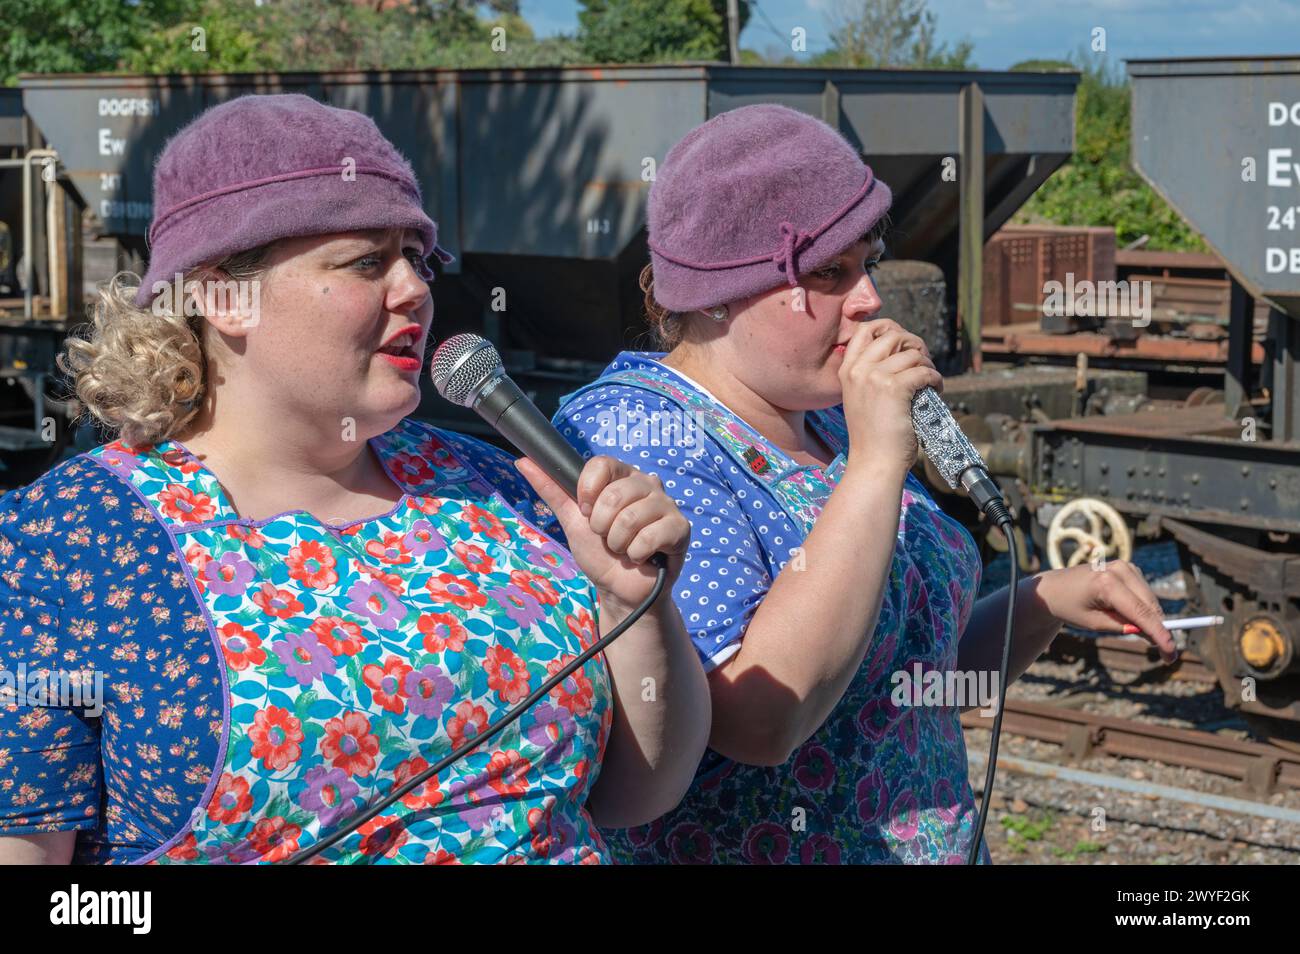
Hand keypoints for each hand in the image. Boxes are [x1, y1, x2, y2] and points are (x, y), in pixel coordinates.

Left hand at [514, 455, 689, 614]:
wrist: (618, 589)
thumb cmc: (598, 552)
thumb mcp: (571, 519)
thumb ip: (551, 489)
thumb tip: (522, 461)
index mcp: (622, 476)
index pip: (602, 464)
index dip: (588, 491)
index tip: (586, 512)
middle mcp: (647, 484)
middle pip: (614, 493)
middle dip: (601, 526)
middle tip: (607, 537)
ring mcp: (667, 504)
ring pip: (631, 517)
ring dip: (618, 543)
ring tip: (624, 548)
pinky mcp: (680, 528)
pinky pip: (651, 536)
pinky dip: (637, 553)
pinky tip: (641, 556)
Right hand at [838, 318, 942, 477]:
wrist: (874, 462)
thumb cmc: (873, 436)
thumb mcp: (862, 398)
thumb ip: (872, 374)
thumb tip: (903, 352)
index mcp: (847, 371)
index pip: (865, 330)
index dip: (889, 328)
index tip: (905, 343)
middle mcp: (858, 370)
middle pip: (892, 334)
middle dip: (914, 343)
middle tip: (924, 361)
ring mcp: (874, 377)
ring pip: (912, 353)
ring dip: (928, 364)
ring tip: (931, 381)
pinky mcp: (894, 388)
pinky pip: (924, 371)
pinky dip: (936, 379)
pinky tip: (936, 390)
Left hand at [1034, 561, 1177, 662]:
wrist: (1054, 587)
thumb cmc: (1070, 606)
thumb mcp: (1094, 623)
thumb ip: (1123, 627)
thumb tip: (1153, 634)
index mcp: (1107, 583)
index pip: (1141, 612)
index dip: (1159, 634)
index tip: (1172, 652)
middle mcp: (1120, 570)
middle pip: (1151, 606)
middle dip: (1158, 630)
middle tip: (1165, 655)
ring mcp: (1126, 566)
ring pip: (1151, 601)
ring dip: (1150, 620)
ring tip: (1137, 634)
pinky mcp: (1130, 568)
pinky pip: (1145, 595)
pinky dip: (1144, 609)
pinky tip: (1128, 616)